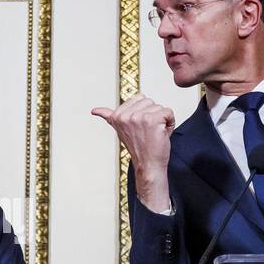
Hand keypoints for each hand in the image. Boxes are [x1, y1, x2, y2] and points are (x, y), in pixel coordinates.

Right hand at [91, 95, 175, 213]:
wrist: (148, 165)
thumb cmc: (138, 148)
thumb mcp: (120, 129)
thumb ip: (109, 117)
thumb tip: (94, 110)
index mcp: (117, 116)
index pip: (139, 98)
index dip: (144, 112)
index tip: (139, 128)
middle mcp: (125, 116)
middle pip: (150, 102)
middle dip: (153, 115)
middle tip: (148, 132)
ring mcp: (138, 117)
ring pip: (159, 107)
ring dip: (162, 120)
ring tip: (154, 134)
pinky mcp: (151, 120)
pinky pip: (169, 113)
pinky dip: (170, 123)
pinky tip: (162, 134)